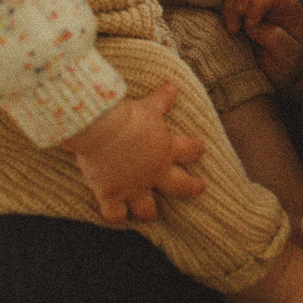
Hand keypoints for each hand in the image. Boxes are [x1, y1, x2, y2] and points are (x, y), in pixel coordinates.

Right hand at [60, 82, 204, 223]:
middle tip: (199, 187)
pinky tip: (116, 215)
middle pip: (180, 186)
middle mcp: (154, 172)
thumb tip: (172, 87)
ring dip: (148, 210)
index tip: (199, 148)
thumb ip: (161, 100)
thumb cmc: (127, 115)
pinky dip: (115, 215)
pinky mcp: (112, 194)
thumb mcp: (148, 106)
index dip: (195, 149)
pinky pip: (115, 214)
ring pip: (147, 209)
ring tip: (149, 213)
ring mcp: (134, 187)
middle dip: (190, 187)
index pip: (190, 150)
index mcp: (167, 149)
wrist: (103, 130)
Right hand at [222, 0, 302, 86]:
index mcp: (290, 7)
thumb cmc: (289, 62)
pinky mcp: (245, 8)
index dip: (258, 5)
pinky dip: (226, 8)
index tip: (251, 28)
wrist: (283, 72)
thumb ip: (276, 40)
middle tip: (238, 16)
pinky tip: (229, 27)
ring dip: (232, 2)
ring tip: (232, 28)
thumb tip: (255, 27)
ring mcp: (260, 1)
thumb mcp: (290, 56)